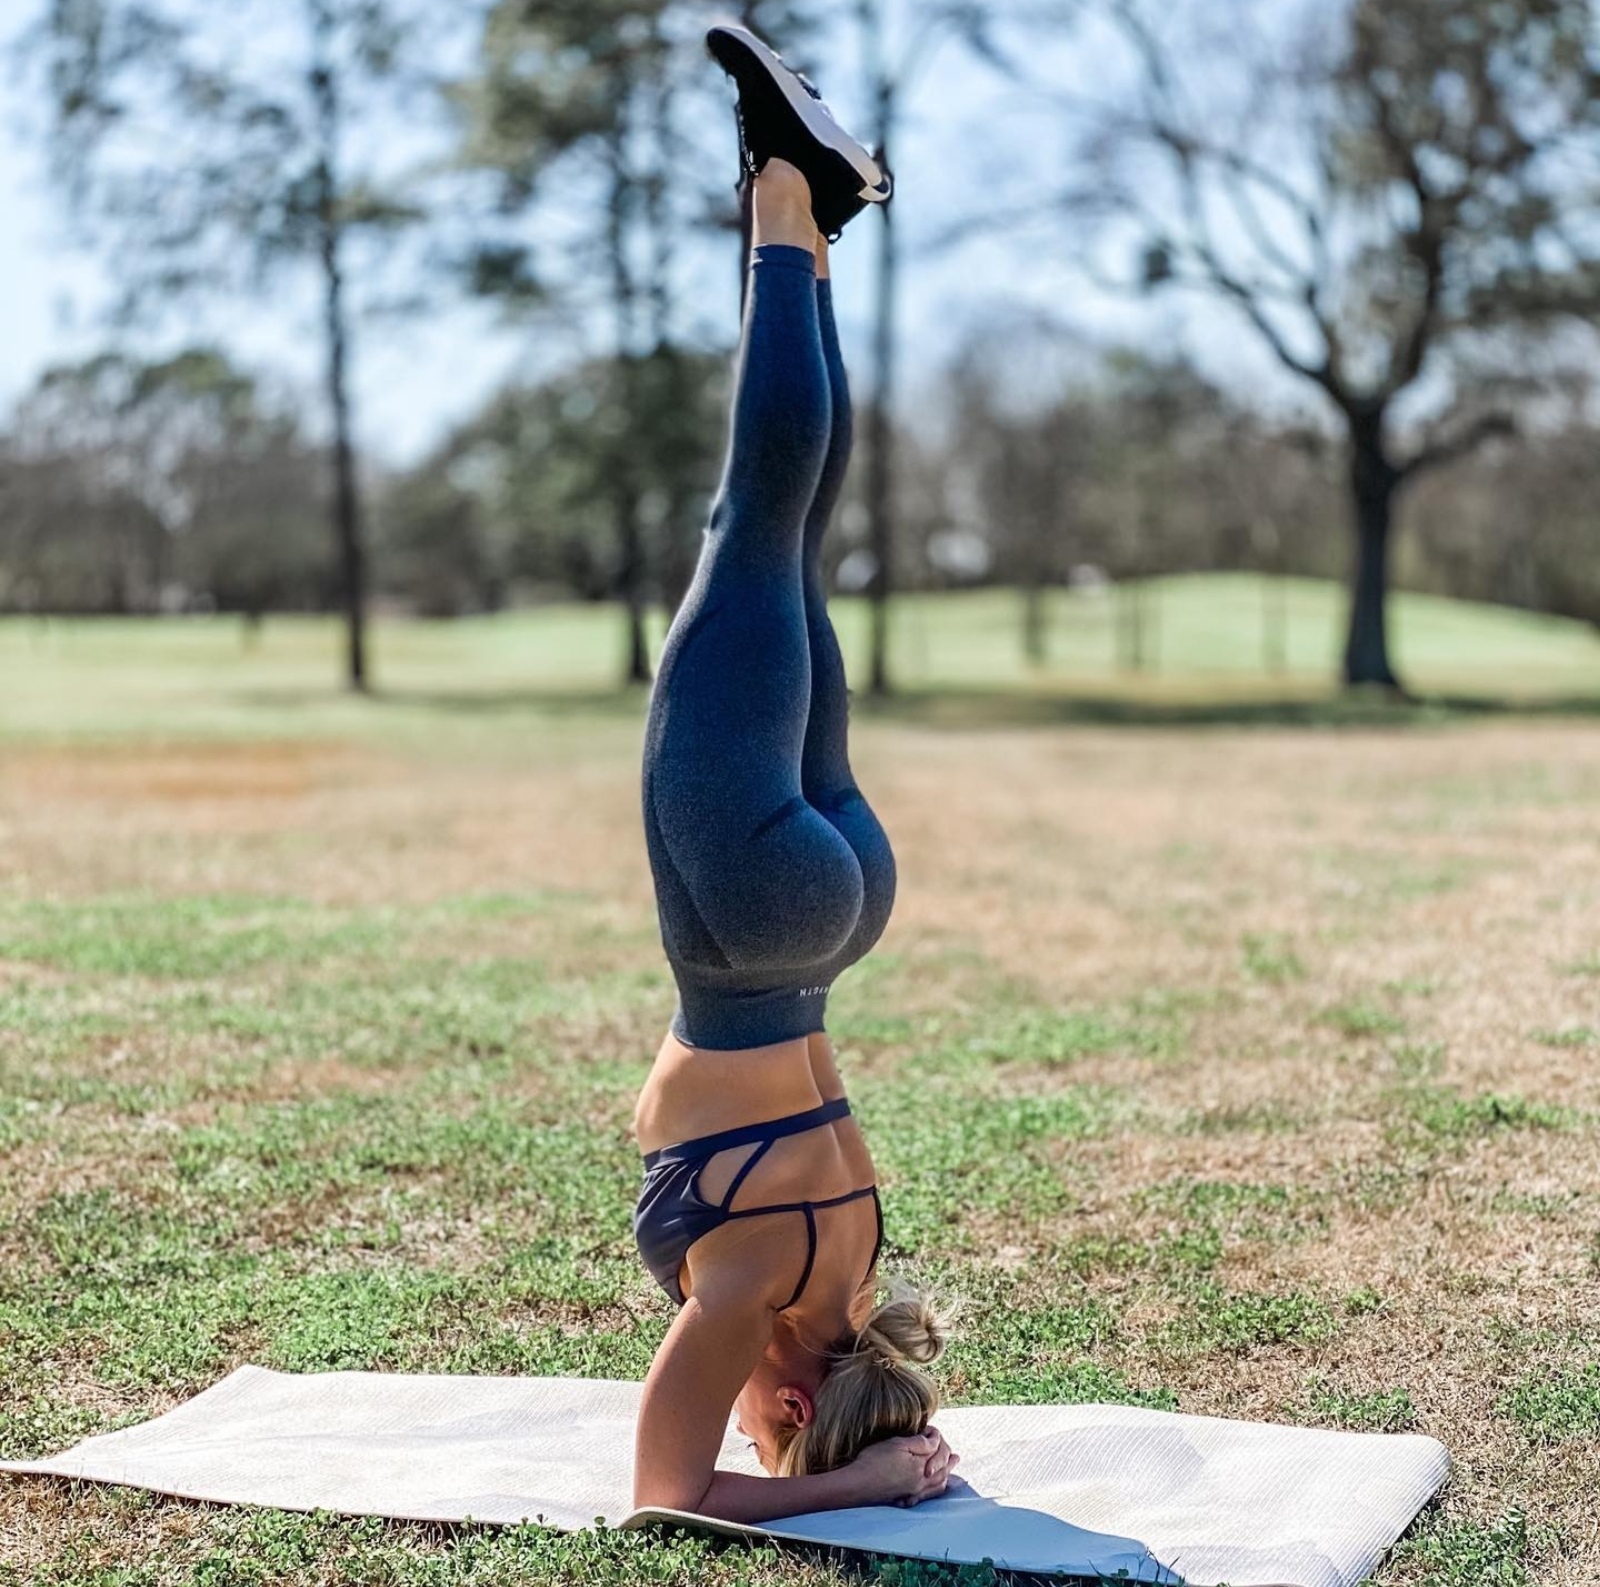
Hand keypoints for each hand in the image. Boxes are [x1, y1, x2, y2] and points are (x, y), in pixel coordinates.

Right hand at [845, 1426, 960, 1507]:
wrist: (858, 1485)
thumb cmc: (874, 1461)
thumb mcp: (897, 1444)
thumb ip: (919, 1443)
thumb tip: (935, 1440)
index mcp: (921, 1467)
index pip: (937, 1450)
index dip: (936, 1437)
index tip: (929, 1430)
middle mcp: (921, 1482)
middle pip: (943, 1470)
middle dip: (949, 1460)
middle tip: (956, 1457)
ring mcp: (914, 1492)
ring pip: (938, 1484)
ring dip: (947, 1475)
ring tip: (951, 1471)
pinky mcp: (906, 1498)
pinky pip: (929, 1495)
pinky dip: (937, 1488)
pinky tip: (935, 1486)